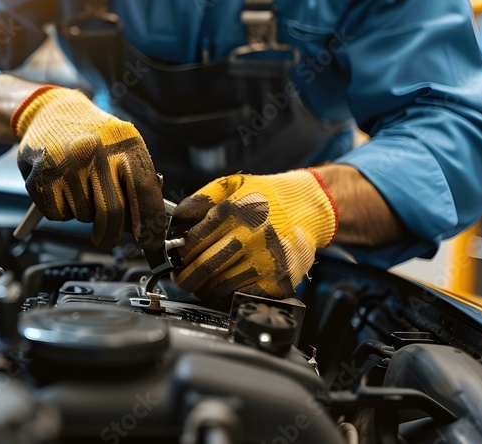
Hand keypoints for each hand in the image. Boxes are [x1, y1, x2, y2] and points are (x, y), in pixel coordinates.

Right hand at [12, 86, 165, 249]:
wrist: (51, 111)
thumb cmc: (93, 135)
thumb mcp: (124, 147)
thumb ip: (138, 181)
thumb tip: (150, 224)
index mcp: (126, 143)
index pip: (145, 192)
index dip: (149, 223)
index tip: (150, 241)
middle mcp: (96, 152)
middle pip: (112, 213)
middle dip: (111, 235)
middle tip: (107, 239)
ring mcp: (67, 164)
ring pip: (83, 216)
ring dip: (83, 214)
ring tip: (79, 189)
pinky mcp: (42, 176)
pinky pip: (58, 214)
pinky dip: (61, 211)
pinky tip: (61, 189)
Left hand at [169, 170, 337, 299]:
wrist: (310, 207)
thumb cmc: (267, 196)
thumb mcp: (232, 185)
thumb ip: (199, 200)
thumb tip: (174, 222)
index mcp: (236, 211)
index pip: (194, 241)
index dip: (178, 254)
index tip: (172, 259)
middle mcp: (253, 237)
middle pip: (205, 267)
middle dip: (184, 277)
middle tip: (178, 279)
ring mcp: (268, 261)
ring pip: (221, 285)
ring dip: (203, 288)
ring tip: (198, 283)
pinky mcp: (280, 281)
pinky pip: (242, 295)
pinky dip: (226, 295)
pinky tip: (221, 287)